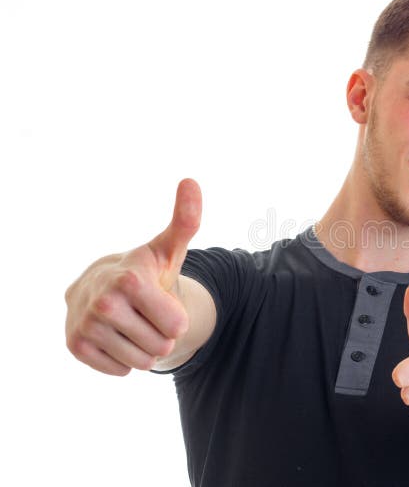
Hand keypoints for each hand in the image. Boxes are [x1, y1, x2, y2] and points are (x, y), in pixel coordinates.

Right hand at [65, 179, 201, 375]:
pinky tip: (117, 335)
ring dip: (145, 349)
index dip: (176, 318)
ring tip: (134, 325)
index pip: (175, 325)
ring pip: (141, 362)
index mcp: (130, 279)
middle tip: (147, 314)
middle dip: (161, 335)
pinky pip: (121, 370)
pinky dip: (124, 359)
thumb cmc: (146, 268)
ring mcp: (85, 325)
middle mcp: (103, 302)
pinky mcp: (75, 346)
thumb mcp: (169, 248)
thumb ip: (186, 220)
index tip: (162, 301)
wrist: (104, 286)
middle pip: (160, 346)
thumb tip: (191, 181)